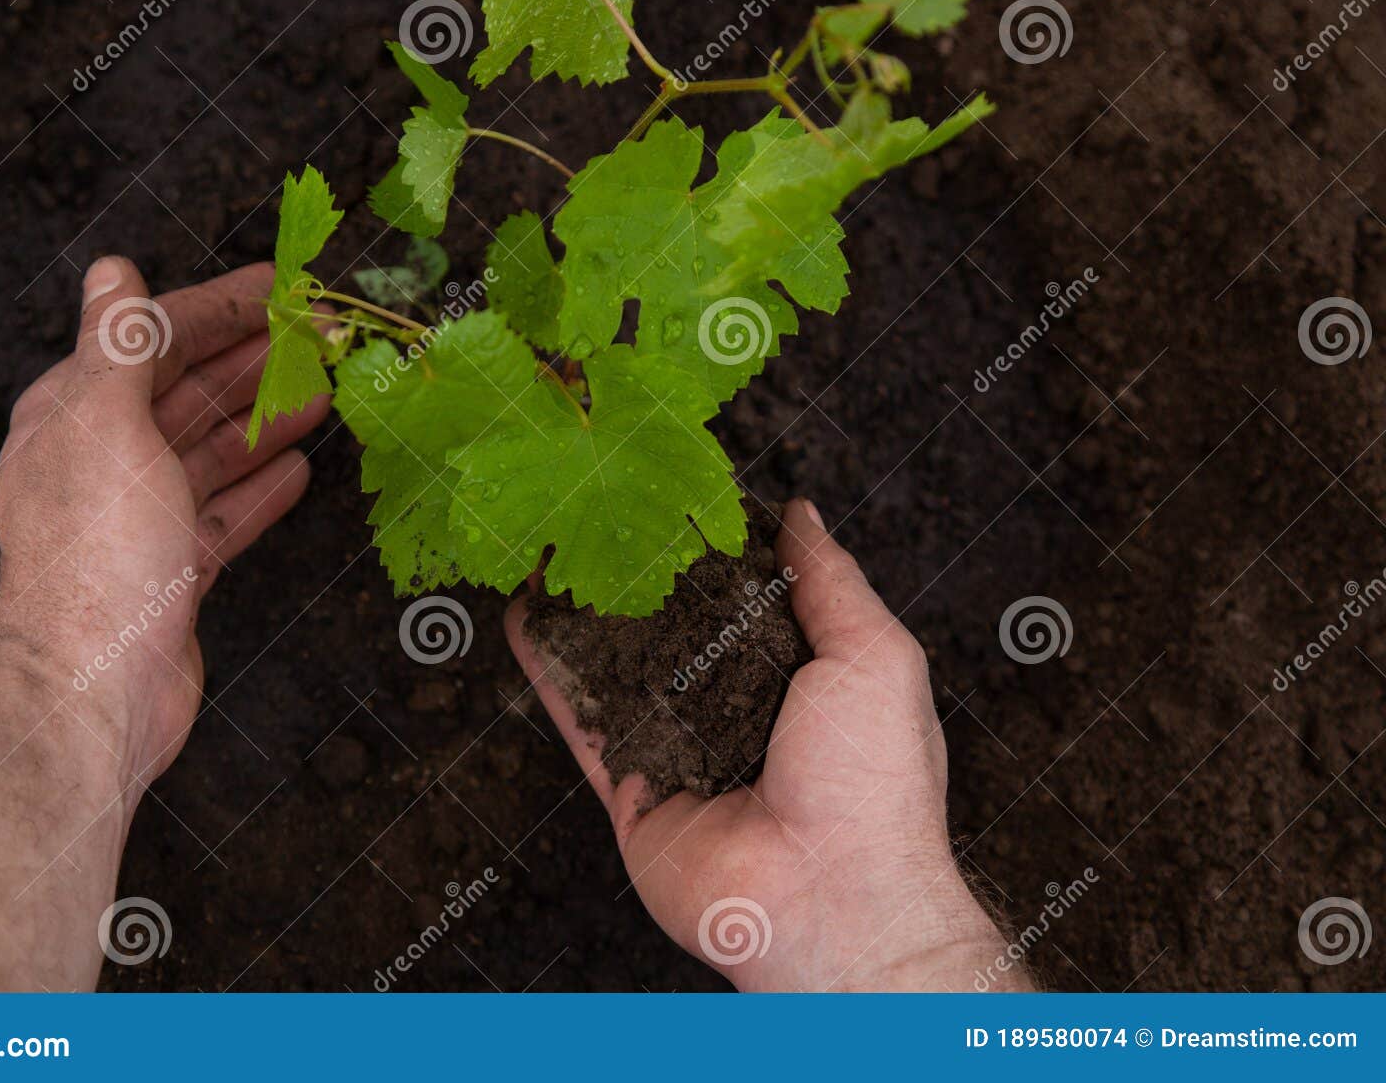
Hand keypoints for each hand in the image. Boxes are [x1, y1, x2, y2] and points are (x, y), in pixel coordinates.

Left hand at [0, 257, 327, 804]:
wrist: (95, 685)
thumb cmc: (96, 556)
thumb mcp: (106, 423)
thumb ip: (117, 344)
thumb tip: (113, 271)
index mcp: (76, 414)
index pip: (154, 341)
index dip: (219, 309)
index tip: (281, 288)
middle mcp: (101, 462)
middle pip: (187, 394)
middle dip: (251, 360)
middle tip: (319, 336)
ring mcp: (138, 521)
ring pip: (210, 452)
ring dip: (264, 419)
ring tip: (320, 394)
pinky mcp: (171, 572)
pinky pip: (222, 515)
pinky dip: (259, 490)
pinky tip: (295, 472)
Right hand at [506, 499, 1025, 991]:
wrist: (833, 902)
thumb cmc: (872, 782)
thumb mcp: (872, 656)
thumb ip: (829, 581)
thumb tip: (800, 514)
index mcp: (801, 678)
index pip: (744, 597)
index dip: (709, 546)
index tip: (671, 493)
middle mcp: (736, 712)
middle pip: (672, 627)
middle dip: (637, 573)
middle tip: (596, 509)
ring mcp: (680, 753)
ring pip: (619, 667)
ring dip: (583, 608)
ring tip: (549, 544)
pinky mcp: (633, 793)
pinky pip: (584, 722)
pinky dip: (550, 669)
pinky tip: (523, 613)